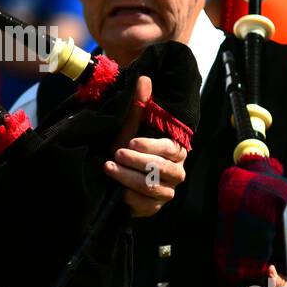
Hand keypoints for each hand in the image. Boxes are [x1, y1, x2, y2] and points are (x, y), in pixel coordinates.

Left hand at [102, 75, 187, 216]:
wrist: (113, 176)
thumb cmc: (126, 148)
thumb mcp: (130, 127)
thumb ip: (139, 106)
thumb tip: (144, 78)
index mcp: (175, 151)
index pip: (170, 148)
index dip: (151, 146)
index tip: (131, 142)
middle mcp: (176, 172)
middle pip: (162, 169)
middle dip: (137, 162)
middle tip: (116, 153)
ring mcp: (166, 192)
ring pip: (153, 188)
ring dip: (129, 178)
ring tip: (110, 168)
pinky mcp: (155, 208)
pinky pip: (148, 206)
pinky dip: (133, 200)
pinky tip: (119, 193)